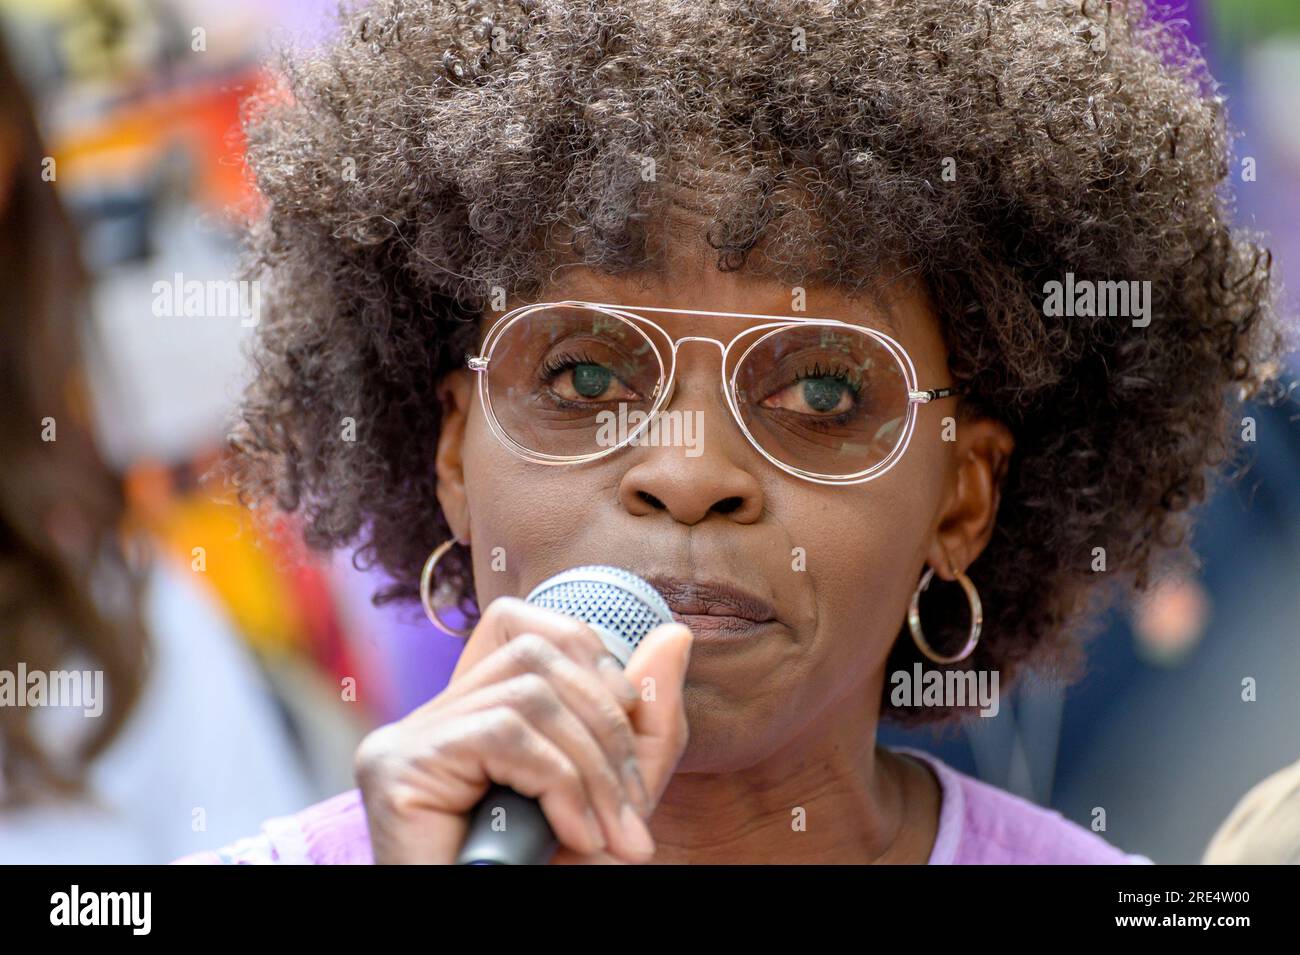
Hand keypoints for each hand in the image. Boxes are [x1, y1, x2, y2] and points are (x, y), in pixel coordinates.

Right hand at [354, 596, 692, 863]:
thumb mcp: (616, 793)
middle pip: (536, 656)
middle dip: (606, 727)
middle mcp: (431, 717)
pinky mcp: (398, 766)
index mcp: (472, 714)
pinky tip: (573, 836)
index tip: (628, 726)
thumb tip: (675, 636)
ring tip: (605, 833)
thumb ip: (646, 722)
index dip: (587, 655)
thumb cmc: (548, 875)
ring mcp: (408, 739)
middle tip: (630, 809)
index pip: (521, 625)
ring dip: (591, 766)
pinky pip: (504, 735)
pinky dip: (560, 783)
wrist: (492, 935)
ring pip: (528, 694)